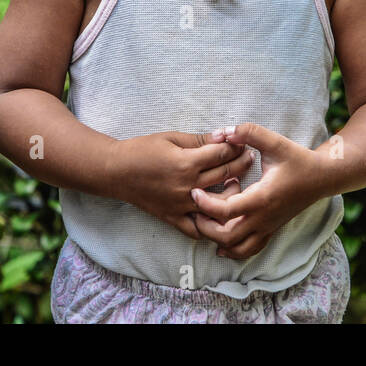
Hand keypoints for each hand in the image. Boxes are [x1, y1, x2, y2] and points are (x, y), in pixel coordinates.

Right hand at [114, 130, 254, 242]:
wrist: (116, 172)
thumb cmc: (142, 150)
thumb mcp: (171, 138)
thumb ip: (199, 140)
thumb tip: (223, 136)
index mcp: (186, 163)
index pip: (222, 153)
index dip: (236, 145)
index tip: (243, 141)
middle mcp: (188, 186)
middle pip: (225, 174)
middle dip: (241, 163)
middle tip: (249, 157)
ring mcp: (181, 205)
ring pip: (218, 203)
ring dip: (232, 191)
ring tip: (237, 181)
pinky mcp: (173, 218)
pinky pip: (197, 229)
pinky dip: (210, 224)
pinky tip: (220, 214)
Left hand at [188, 122, 327, 259]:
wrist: (322, 177)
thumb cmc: (298, 159)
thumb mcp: (275, 142)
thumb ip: (249, 133)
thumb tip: (224, 132)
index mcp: (262, 198)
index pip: (226, 211)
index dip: (205, 204)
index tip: (194, 191)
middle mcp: (263, 218)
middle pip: (225, 237)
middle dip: (205, 227)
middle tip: (195, 209)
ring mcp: (267, 227)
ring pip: (235, 248)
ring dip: (216, 240)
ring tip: (206, 222)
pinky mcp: (270, 230)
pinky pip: (248, 250)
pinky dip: (231, 249)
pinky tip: (221, 242)